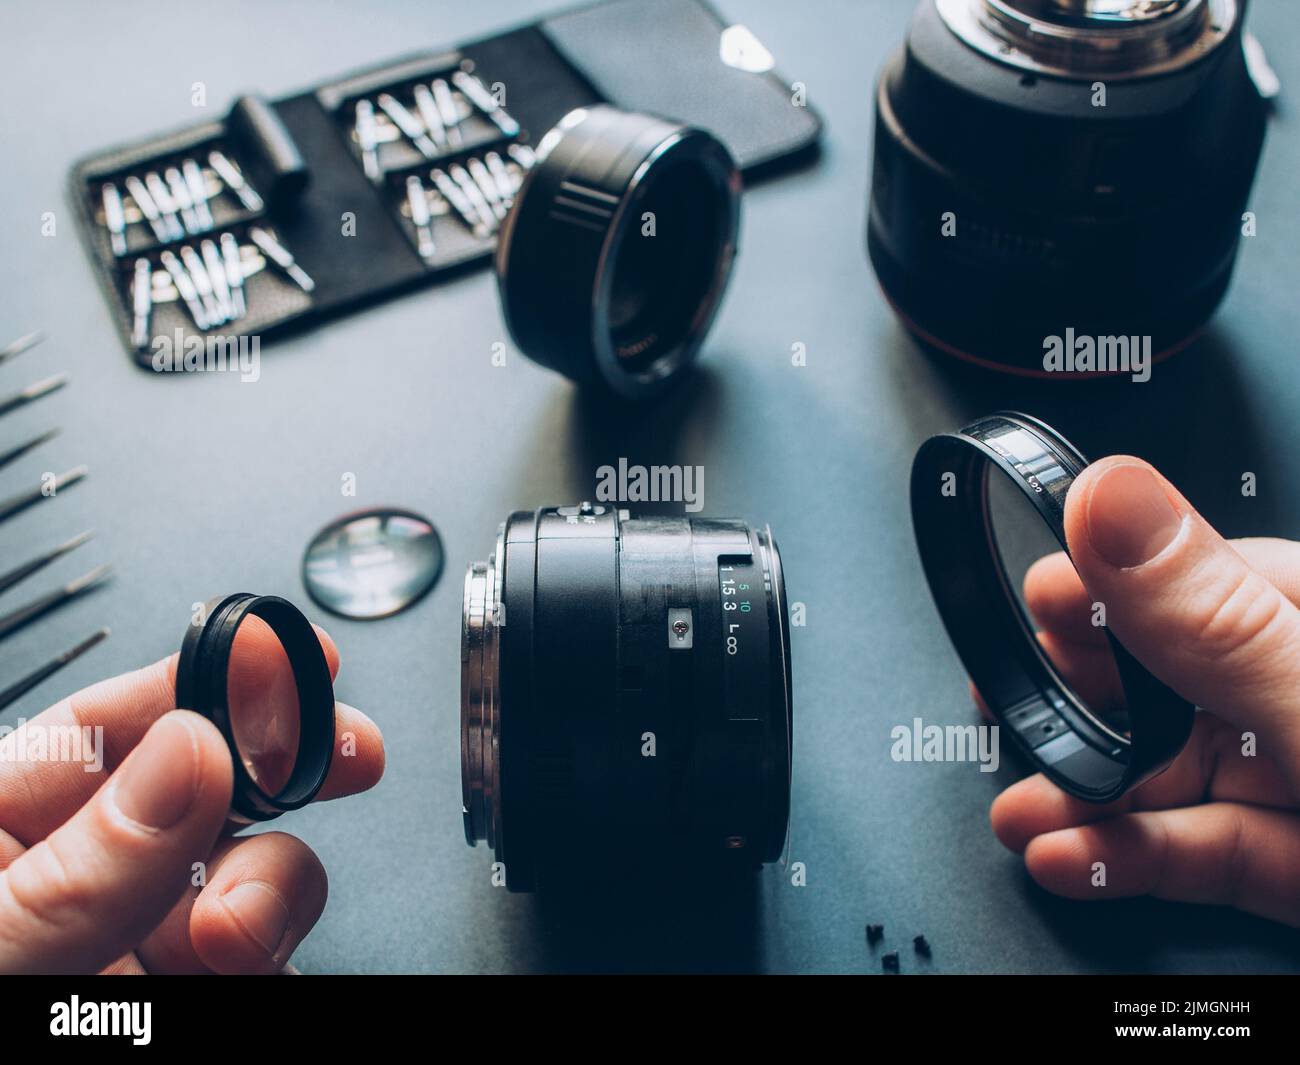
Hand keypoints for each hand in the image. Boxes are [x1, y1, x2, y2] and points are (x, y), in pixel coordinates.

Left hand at [0, 621, 384, 972]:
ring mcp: (146, 945)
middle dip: (284, 762)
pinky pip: (276, 952)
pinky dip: (284, 948)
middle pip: (210, 784)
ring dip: (277, 885)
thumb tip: (191, 751)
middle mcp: (84, 883)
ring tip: (239, 930)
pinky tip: (253, 962)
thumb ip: (82, 870)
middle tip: (345, 751)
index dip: (201, 680)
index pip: (105, 728)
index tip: (277, 654)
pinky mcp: (206, 990)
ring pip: (259, 870)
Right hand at [989, 456, 1299, 926]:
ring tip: (1021, 809)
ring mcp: (1295, 773)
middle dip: (1074, 703)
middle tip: (1006, 712)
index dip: (1101, 590)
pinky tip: (1070, 856)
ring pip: (1168, 770)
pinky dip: (1123, 856)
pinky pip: (1192, 847)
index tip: (1034, 602)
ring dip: (1082, 795)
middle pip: (1163, 679)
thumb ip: (1207, 610)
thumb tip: (1103, 497)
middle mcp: (1296, 684)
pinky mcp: (1293, 861)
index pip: (1188, 573)